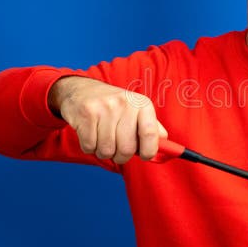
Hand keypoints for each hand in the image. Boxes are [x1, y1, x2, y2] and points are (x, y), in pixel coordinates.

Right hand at [48, 76, 166, 163]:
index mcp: (142, 104)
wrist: (81, 90)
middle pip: (127, 148)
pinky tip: (91, 135)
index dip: (149, 151)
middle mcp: (125, 103)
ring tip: (103, 140)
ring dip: (104, 153)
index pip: (150, 133)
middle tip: (118, 150)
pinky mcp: (86, 113)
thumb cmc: (113, 106)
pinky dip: (89, 147)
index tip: (146, 156)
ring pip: (106, 150)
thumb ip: (151, 127)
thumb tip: (166, 144)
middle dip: (121, 156)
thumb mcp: (136, 110)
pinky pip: (89, 146)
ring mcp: (104, 107)